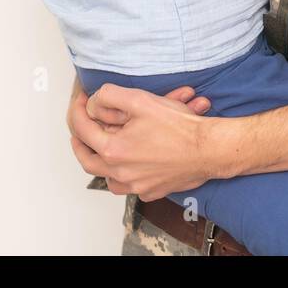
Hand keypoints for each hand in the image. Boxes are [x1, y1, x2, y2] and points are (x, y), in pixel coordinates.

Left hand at [68, 81, 220, 199]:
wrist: (209, 149)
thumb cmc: (180, 128)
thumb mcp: (141, 100)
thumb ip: (111, 96)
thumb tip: (95, 101)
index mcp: (114, 150)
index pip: (83, 130)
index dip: (79, 112)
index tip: (81, 102)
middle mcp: (121, 172)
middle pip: (88, 161)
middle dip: (80, 143)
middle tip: (79, 131)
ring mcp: (136, 185)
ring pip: (108, 179)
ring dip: (102, 164)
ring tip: (102, 151)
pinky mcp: (152, 191)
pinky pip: (130, 187)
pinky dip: (125, 176)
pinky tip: (131, 165)